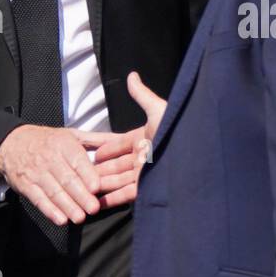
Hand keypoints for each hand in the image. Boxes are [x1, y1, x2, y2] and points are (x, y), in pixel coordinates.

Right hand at [0, 124, 116, 225]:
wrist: (12, 143)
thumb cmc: (49, 140)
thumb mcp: (71, 134)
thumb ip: (98, 140)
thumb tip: (124, 142)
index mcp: (63, 144)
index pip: (76, 160)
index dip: (86, 174)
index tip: (97, 187)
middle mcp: (49, 158)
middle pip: (66, 179)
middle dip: (80, 195)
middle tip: (93, 208)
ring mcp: (36, 172)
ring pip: (53, 191)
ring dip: (67, 205)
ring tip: (80, 217)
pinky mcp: (26, 185)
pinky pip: (38, 199)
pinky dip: (49, 210)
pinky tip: (60, 219)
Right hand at [90, 72, 167, 206]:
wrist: (194, 154)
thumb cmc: (177, 130)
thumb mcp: (156, 109)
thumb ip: (141, 94)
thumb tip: (132, 75)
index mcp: (144, 138)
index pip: (119, 144)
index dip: (106, 149)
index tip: (92, 152)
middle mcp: (143, 157)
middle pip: (116, 164)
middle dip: (99, 168)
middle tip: (81, 172)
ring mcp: (145, 174)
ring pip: (118, 179)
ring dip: (102, 183)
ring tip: (84, 187)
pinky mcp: (147, 189)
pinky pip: (126, 193)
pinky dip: (112, 198)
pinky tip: (97, 201)